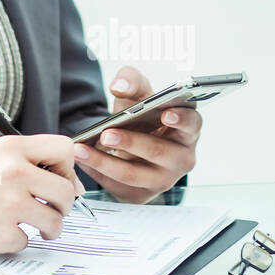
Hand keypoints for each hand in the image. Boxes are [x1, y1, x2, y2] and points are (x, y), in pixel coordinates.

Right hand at [0, 134, 81, 257]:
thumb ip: (23, 163)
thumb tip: (63, 183)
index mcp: (11, 149)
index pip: (63, 149)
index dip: (68, 169)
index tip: (60, 182)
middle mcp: (15, 173)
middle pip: (66, 191)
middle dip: (64, 206)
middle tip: (51, 212)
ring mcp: (10, 205)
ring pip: (55, 221)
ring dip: (47, 228)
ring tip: (30, 226)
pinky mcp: (3, 233)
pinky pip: (27, 241)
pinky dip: (15, 240)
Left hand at [72, 66, 200, 202]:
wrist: (128, 139)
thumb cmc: (141, 114)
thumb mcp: (137, 92)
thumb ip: (130, 80)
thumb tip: (119, 86)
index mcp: (187, 129)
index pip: (193, 124)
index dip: (182, 120)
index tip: (166, 115)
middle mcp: (181, 157)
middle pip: (159, 152)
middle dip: (131, 143)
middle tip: (105, 134)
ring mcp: (164, 179)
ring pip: (135, 174)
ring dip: (106, 163)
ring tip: (82, 150)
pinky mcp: (144, 194)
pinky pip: (120, 187)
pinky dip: (98, 174)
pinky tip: (82, 162)